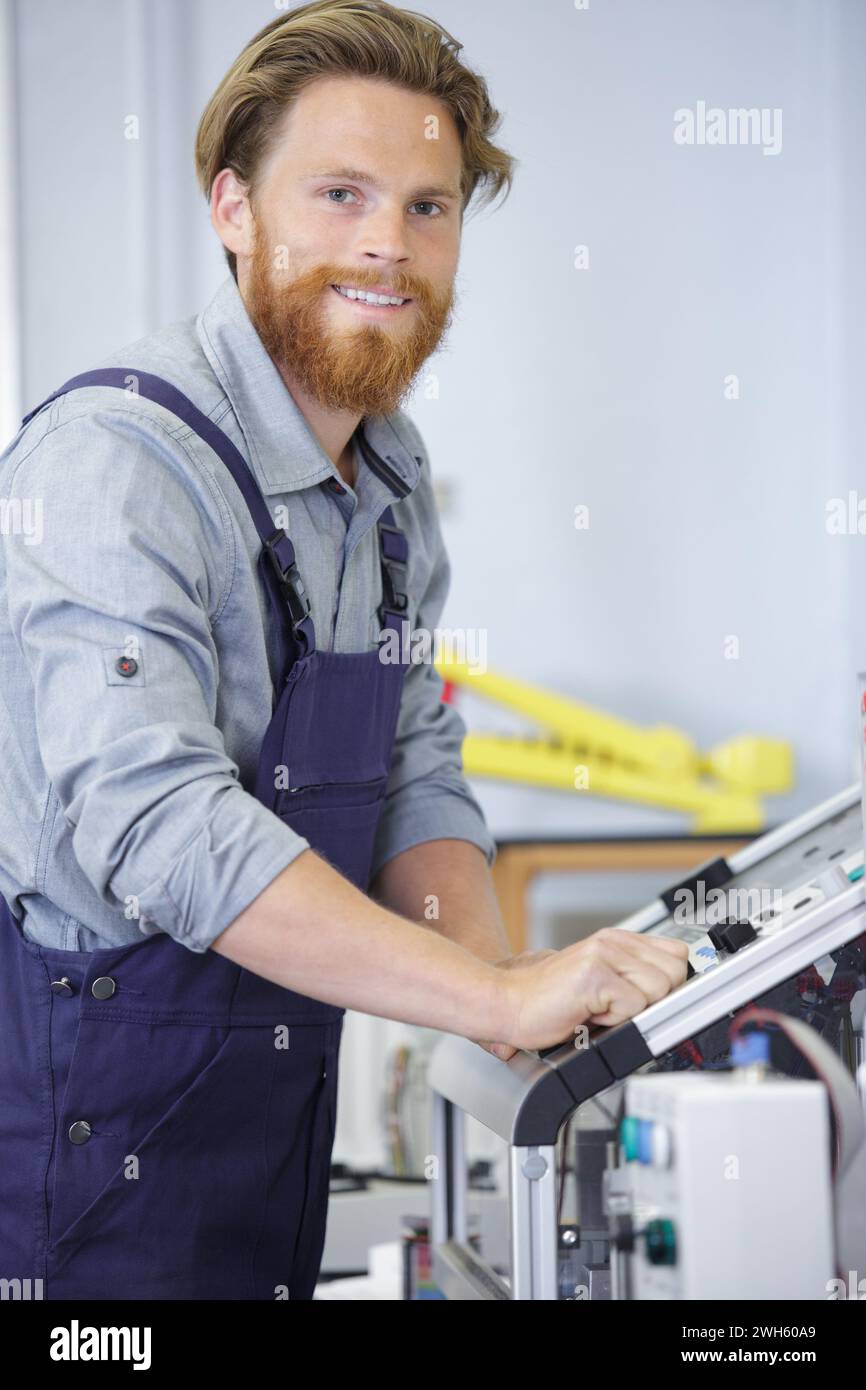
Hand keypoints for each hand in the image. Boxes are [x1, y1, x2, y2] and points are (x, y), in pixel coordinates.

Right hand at [481, 929, 688, 1055]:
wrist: (506, 1004)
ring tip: (601, 1010)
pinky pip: (635, 1007)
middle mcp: (612, 941)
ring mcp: (603, 954)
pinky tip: (590, 1015)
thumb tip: (673, 992)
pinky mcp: (594, 975)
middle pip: (676, 972)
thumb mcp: (599, 980)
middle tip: (618, 1007)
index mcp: (617, 939)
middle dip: (655, 1000)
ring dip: (633, 1012)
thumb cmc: (548, 1001)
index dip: (671, 984)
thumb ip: (631, 976)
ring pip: (659, 990)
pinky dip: (616, 1021)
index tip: (650, 1002)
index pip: (678, 954)